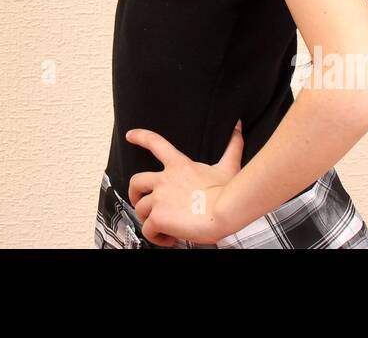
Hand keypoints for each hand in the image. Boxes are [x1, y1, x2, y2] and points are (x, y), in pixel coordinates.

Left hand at [126, 119, 245, 246]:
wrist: (226, 210)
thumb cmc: (228, 192)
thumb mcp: (228, 166)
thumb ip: (232, 146)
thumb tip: (237, 128)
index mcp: (179, 165)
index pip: (154, 143)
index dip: (140, 136)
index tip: (130, 135)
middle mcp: (165, 180)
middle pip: (136, 181)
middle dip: (134, 192)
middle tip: (139, 201)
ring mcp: (159, 198)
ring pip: (140, 209)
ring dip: (148, 220)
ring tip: (162, 229)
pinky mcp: (158, 217)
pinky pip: (148, 230)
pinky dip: (155, 237)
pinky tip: (168, 239)